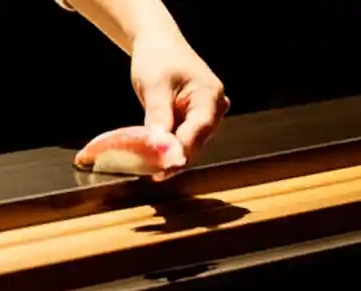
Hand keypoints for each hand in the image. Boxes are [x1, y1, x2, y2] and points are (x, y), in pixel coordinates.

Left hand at [130, 32, 228, 162]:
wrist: (157, 44)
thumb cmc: (157, 58)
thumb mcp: (155, 86)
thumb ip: (158, 115)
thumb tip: (159, 145)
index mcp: (210, 96)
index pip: (197, 131)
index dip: (180, 151)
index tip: (163, 170)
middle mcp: (214, 108)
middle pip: (195, 142)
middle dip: (172, 158)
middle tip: (150, 175)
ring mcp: (205, 116)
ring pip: (188, 145)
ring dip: (168, 156)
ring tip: (147, 169)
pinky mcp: (192, 121)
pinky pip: (181, 140)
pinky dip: (166, 148)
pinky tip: (150, 159)